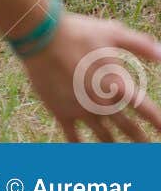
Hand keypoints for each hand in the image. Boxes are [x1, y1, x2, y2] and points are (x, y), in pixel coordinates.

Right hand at [19, 12, 160, 140]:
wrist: (40, 37)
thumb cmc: (78, 33)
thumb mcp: (112, 33)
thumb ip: (140, 45)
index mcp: (119, 86)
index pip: (148, 111)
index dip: (160, 124)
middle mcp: (103, 104)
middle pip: (129, 130)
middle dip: (141, 140)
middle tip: (147, 148)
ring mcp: (82, 110)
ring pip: (105, 138)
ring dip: (116, 147)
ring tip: (124, 157)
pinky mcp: (61, 112)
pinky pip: (74, 137)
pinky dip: (81, 147)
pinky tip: (85, 152)